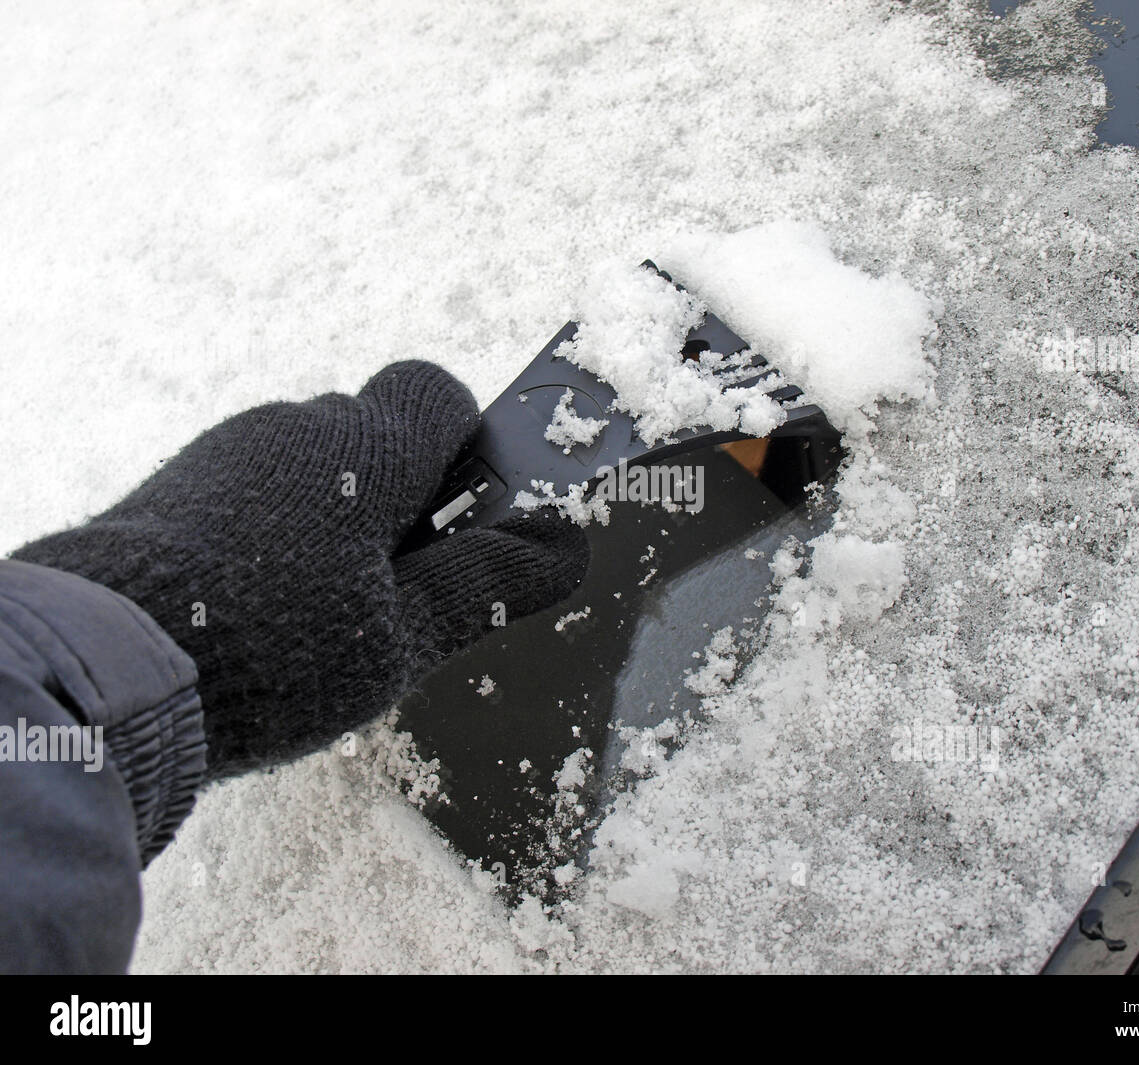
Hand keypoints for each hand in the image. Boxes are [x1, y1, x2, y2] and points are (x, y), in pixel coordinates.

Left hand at [13, 361, 588, 777]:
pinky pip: (257, 489)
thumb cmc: (276, 650)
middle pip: (375, 433)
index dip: (467, 446)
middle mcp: (294, 428)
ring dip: (336, 520)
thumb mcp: (405, 635)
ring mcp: (227, 452)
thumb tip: (571, 543)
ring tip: (317, 613)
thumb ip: (490, 581)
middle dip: (399, 497)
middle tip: (392, 590)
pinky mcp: (178, 486)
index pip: (439, 393)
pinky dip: (278, 532)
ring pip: (314, 468)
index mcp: (364, 449)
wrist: (102, 670)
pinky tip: (260, 608)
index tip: (462, 519)